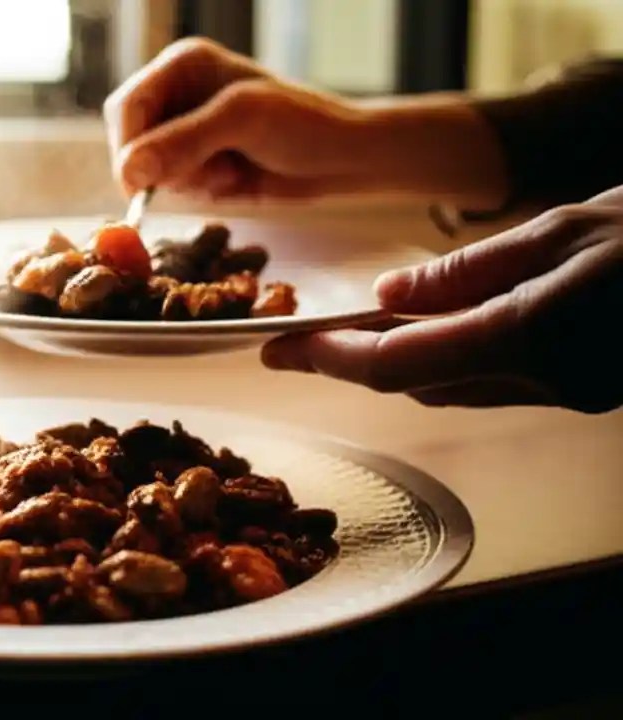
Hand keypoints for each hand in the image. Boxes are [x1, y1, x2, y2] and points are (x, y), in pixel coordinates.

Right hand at [103, 37, 507, 208]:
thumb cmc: (303, 125)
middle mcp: (177, 94)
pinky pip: (171, 186)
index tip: (141, 184)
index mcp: (182, 65)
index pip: (127, 107)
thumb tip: (129, 170)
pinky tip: (234, 178)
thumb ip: (182, 142)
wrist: (343, 158)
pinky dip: (199, 190)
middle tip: (207, 174)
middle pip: (130, 140)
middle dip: (163, 165)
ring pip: (149, 169)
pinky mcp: (196, 161)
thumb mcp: (241, 122)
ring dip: (187, 180)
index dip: (128, 146)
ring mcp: (185, 130)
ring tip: (230, 170)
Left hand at [260, 187, 622, 413]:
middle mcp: (547, 383)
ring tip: (352, 330)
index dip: (329, 360)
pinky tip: (432, 332)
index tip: (278, 351)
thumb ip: (467, 272)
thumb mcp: (560, 230)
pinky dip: (450, 362)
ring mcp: (570, 395)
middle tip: (303, 338)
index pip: (397, 366)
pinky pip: (494, 384)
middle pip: (418, 386)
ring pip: (454, 389)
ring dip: (399, 364)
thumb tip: (389, 297)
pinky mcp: (586, 391)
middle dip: (354, 363)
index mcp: (530, 339)